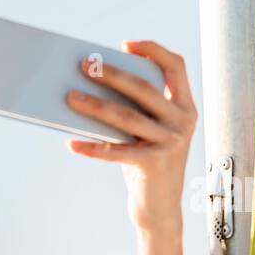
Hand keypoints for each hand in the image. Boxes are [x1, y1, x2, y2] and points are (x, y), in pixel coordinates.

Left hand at [65, 39, 196, 233]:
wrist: (161, 210)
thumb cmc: (147, 165)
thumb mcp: (148, 134)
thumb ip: (135, 111)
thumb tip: (92, 87)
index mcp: (185, 108)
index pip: (176, 67)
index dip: (153, 51)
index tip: (126, 44)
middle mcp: (183, 122)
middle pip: (144, 89)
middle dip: (112, 74)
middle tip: (85, 65)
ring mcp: (171, 143)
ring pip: (126, 118)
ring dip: (94, 106)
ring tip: (69, 97)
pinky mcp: (154, 165)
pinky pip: (115, 152)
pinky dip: (91, 148)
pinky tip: (72, 143)